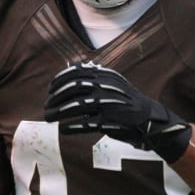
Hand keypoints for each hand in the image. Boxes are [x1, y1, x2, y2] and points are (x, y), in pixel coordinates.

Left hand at [43, 62, 191, 161]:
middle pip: (73, 89)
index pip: (76, 74)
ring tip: (49, 119)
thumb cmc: (125, 101)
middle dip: (55, 99)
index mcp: (105, 75)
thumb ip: (94, 74)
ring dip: (59, 112)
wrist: (148, 118)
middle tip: (46, 108)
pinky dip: (72, 126)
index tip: (49, 90)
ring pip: (76, 106)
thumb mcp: (112, 82)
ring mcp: (108, 104)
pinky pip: (86, 123)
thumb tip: (72, 65)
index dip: (59, 81)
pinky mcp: (110, 121)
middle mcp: (105, 87)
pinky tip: (64, 129)